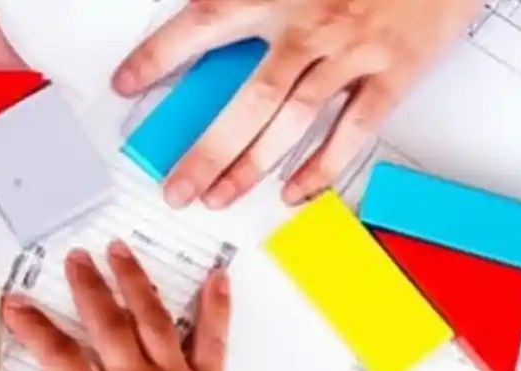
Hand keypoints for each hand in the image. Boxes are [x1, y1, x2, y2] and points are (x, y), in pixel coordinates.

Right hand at [0, 241, 279, 370]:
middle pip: (106, 322)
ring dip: (134, 281)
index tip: (16, 306)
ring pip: (152, 319)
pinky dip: (215, 306)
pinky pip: (213, 341)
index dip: (32, 326)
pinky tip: (217, 279)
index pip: (56, 356)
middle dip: (86, 286)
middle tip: (75, 259)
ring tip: (120, 252)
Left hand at [114, 0, 477, 207]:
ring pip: (294, 120)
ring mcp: (353, 52)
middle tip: (176, 188)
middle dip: (207, 150)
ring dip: (252, 165)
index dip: (160, 54)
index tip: (125, 82)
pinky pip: (354, 129)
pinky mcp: (394, 72)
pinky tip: (295, 191)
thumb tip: (208, 22)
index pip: (204, 23)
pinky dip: (323, 165)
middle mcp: (311, 25)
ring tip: (218, 198)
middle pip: (249, 99)